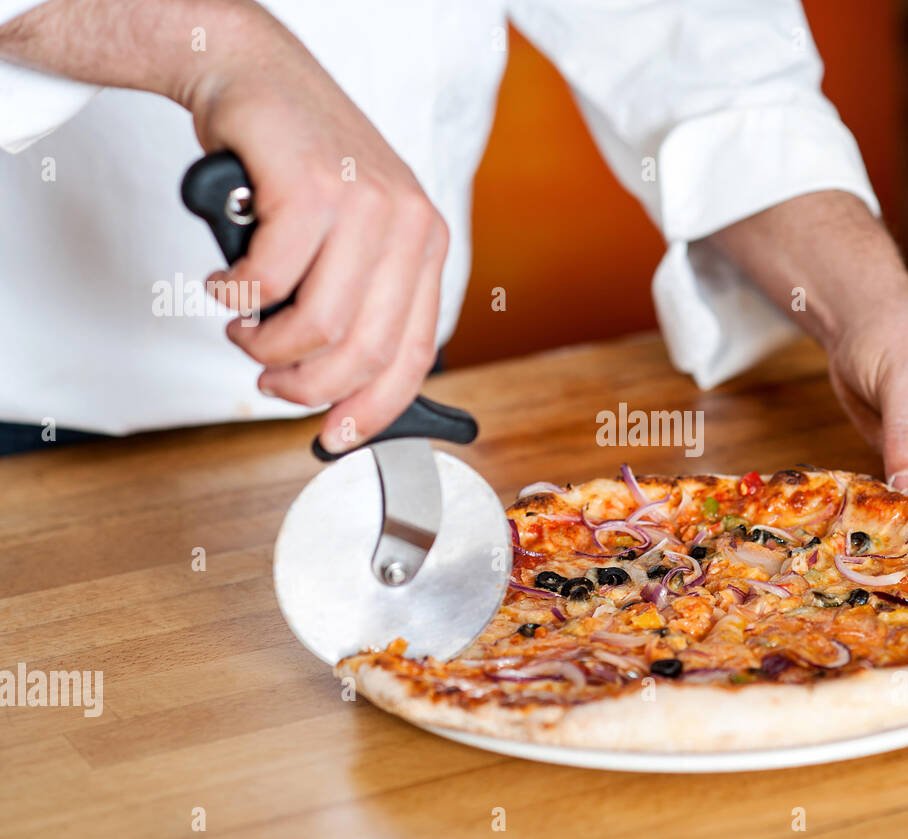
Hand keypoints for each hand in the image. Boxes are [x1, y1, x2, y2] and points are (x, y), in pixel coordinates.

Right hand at [189, 3, 446, 452]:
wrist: (256, 75)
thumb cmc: (299, 166)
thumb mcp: (351, 237)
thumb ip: (360, 302)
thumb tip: (348, 392)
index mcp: (427, 246)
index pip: (414, 355)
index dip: (373, 409)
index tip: (335, 436)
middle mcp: (409, 225)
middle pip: (365, 352)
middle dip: (306, 385)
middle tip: (269, 378)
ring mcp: (366, 203)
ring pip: (318, 324)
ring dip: (264, 344)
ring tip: (242, 327)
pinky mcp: (313, 187)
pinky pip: (269, 281)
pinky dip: (234, 296)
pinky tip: (223, 281)